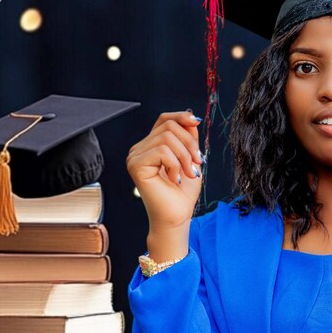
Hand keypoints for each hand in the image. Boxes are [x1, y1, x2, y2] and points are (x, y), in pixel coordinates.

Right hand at [126, 111, 203, 248]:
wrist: (177, 216)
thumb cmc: (183, 192)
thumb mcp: (190, 157)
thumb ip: (188, 137)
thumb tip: (191, 117)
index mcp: (150, 145)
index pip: (164, 119)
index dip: (181, 117)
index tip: (196, 122)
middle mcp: (139, 149)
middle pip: (168, 126)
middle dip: (189, 144)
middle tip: (197, 164)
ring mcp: (135, 157)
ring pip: (167, 138)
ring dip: (184, 156)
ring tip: (187, 173)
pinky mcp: (136, 165)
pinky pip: (162, 151)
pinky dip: (175, 164)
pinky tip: (174, 178)